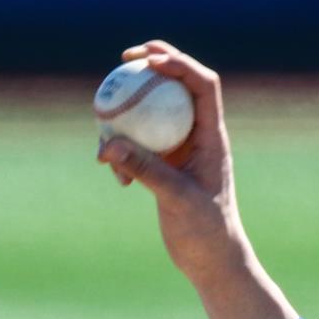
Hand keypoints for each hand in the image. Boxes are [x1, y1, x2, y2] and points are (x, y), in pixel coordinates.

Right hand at [95, 40, 245, 288]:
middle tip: (124, 58)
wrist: (211, 261)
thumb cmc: (207, 231)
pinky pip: (138, 145)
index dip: (179, 63)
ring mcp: (180, 150)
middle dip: (152, 66)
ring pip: (151, 115)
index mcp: (212, 136)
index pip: (202, 85)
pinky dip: (123, 154)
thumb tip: (108, 142)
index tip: (149, 60)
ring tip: (106, 140)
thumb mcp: (176, 199)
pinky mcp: (164, 167)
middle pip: (177, 87)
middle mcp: (198, 137)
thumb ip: (145, 169)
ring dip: (126, 118)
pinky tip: (117, 179)